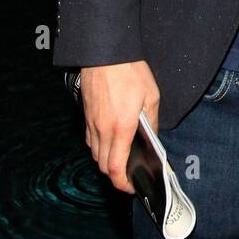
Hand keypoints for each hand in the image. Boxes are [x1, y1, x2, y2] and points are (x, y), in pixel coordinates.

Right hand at [81, 60, 159, 193]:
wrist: (104, 53)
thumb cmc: (129, 72)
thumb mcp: (151, 95)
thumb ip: (151, 121)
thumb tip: (152, 137)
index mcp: (121, 128)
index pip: (115, 168)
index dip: (122, 183)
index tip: (131, 186)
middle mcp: (102, 129)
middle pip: (103, 165)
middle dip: (116, 175)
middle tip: (130, 173)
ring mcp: (91, 122)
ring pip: (95, 153)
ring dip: (106, 160)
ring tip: (122, 156)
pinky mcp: (86, 114)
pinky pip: (90, 139)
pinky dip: (99, 146)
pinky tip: (110, 138)